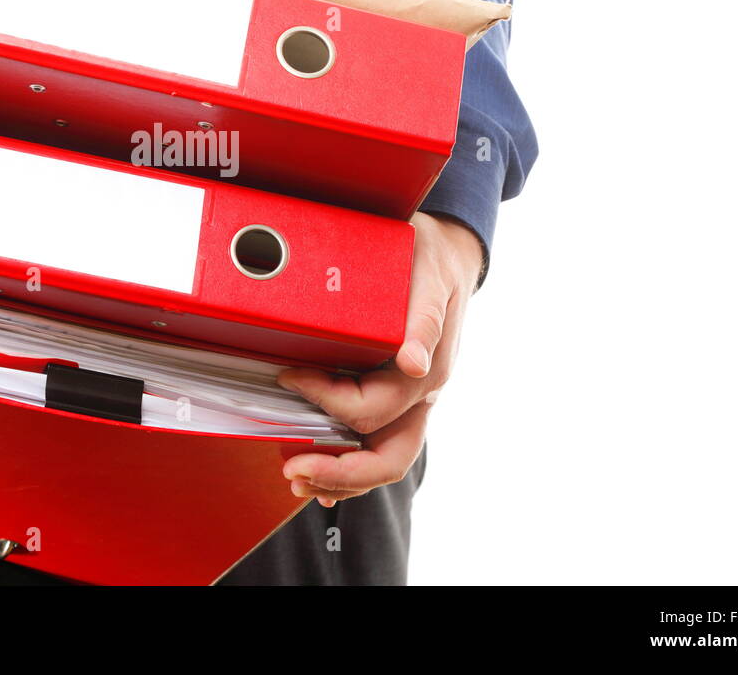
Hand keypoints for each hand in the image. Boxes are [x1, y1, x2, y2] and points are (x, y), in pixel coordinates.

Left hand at [278, 212, 483, 506]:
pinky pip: (379, 447)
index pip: (373, 410)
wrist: (448, 254)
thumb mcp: (429, 276)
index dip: (325, 401)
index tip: (289, 377)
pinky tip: (322, 483)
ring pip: (383, 461)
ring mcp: (412, 402)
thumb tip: (414, 363)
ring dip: (340, 478)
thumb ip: (423, 320)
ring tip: (297, 475)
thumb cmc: (432, 260)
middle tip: (292, 467)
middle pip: (387, 458)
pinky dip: (350, 470)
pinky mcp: (398, 400)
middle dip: (337, 470)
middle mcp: (422, 395)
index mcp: (427, 371)